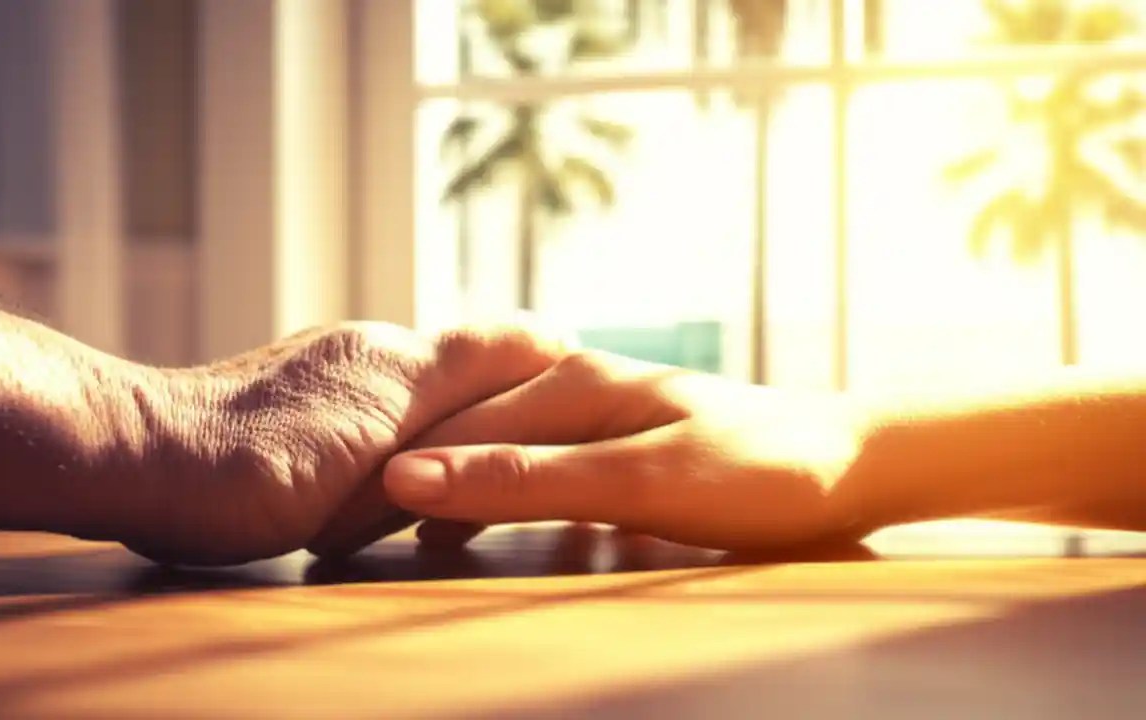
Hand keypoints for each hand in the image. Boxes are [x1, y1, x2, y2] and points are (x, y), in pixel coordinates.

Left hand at [118, 323, 561, 565]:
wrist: (136, 458)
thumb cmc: (256, 458)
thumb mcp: (381, 425)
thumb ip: (460, 384)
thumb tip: (544, 346)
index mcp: (396, 356)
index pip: (503, 343)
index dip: (550, 364)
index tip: (589, 387)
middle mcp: (364, 352)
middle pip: (462, 365)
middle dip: (505, 399)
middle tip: (544, 437)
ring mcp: (320, 374)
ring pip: (410, 393)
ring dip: (446, 425)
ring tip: (467, 469)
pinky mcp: (283, 404)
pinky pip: (364, 413)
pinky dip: (393, 440)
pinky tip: (384, 472)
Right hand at [345, 351, 867, 552]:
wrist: (854, 462)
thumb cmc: (760, 471)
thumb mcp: (637, 483)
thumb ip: (526, 479)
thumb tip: (410, 476)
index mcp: (568, 383)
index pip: (447, 433)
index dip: (383, 479)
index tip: (323, 522)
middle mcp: (570, 382)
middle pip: (455, 428)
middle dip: (393, 474)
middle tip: (330, 524)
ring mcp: (591, 407)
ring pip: (484, 438)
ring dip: (434, 480)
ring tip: (375, 525)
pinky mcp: (612, 437)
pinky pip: (522, 455)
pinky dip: (482, 486)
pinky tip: (461, 517)